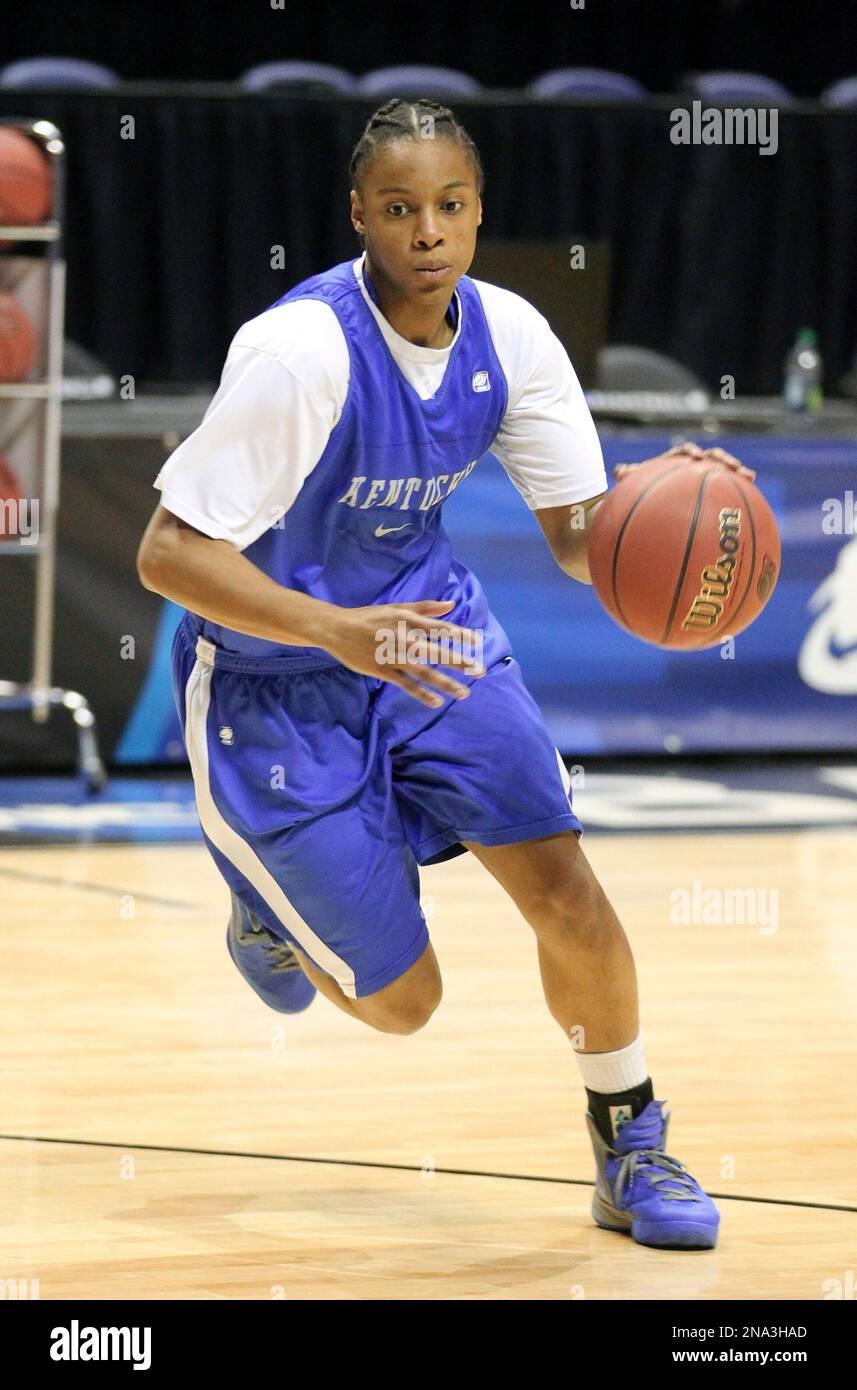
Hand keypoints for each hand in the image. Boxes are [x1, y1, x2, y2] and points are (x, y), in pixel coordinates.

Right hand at [323, 599, 485, 707]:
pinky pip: (407, 685)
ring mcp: (394, 657)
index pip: (440, 628)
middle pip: (437, 652)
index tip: (478, 642)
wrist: (338, 629)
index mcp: (409, 621)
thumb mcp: (397, 607)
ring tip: (464, 694)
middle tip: (480, 671)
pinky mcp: (384, 671)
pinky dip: (422, 694)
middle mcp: (404, 639)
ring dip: (446, 684)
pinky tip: (436, 702)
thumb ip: (425, 607)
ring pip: (425, 672)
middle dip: (460, 662)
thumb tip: (451, 605)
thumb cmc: (370, 616)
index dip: (460, 635)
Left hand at [614, 441, 755, 482]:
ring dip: (736, 471)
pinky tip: (752, 496)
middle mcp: (694, 464)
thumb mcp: (636, 484)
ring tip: (749, 476)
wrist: (654, 496)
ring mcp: (705, 475)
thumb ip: (630, 475)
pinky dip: (740, 489)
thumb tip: (619, 471)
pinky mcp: (714, 486)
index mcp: (676, 461)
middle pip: (711, 457)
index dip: (689, 453)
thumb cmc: (644, 488)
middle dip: (722, 459)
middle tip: (731, 465)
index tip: (694, 456)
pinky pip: (728, 487)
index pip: (684, 452)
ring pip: (724, 470)